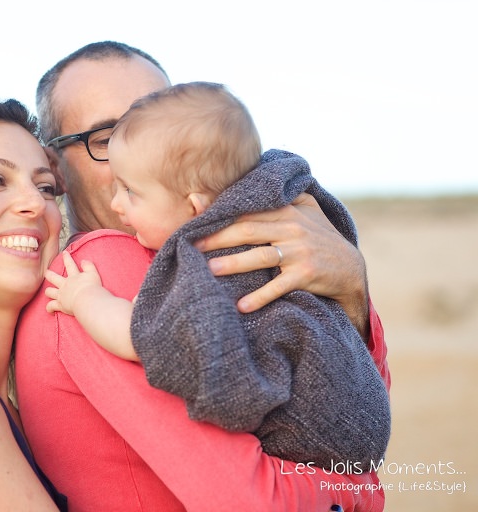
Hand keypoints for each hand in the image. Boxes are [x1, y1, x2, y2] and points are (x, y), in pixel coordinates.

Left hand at [45, 251, 102, 314]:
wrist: (87, 300)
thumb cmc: (92, 287)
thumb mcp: (93, 274)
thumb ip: (89, 266)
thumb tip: (84, 260)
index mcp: (74, 276)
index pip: (70, 264)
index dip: (67, 258)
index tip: (64, 253)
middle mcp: (65, 285)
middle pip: (54, 277)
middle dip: (49, 274)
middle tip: (46, 272)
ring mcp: (61, 295)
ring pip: (49, 291)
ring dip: (48, 291)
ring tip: (48, 292)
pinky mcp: (60, 305)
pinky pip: (51, 306)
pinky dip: (50, 308)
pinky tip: (50, 311)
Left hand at [194, 193, 368, 335]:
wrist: (350, 269)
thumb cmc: (319, 238)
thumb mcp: (306, 210)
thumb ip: (280, 197)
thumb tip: (248, 181)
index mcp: (288, 210)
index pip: (248, 211)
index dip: (221, 217)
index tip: (196, 223)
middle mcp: (293, 227)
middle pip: (248, 230)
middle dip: (218, 238)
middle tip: (193, 245)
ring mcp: (300, 251)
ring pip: (260, 256)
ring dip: (233, 264)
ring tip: (209, 270)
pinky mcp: (306, 274)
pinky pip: (278, 286)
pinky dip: (260, 297)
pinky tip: (241, 306)